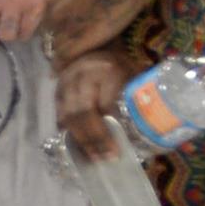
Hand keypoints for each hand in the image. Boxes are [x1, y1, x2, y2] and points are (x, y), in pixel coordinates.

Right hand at [50, 34, 130, 156]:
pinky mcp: (57, 92)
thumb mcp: (134, 77)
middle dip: (95, 138)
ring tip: (94, 158)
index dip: (110, 127)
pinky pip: (60, 117)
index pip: (105, 104)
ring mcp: (65, 84)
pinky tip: (79, 149)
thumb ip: (137, 100)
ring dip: (81, 140)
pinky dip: (70, 134)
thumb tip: (148, 133)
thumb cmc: (121, 66)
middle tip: (106, 158)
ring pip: (68, 116)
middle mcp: (81, 76)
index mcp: (106, 70)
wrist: (96, 47)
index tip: (118, 149)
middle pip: (83, 112)